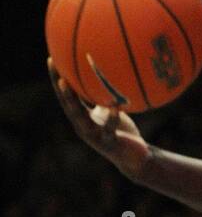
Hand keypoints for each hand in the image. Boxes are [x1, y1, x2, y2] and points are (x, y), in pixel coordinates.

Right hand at [48, 58, 151, 179]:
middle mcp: (84, 127)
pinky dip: (112, 118)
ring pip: (80, 119)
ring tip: (66, 84)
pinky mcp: (109, 144)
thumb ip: (104, 96)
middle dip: (61, 90)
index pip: (67, 97)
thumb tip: (104, 71)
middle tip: (56, 71)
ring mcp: (95, 137)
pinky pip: (109, 129)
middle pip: (68, 107)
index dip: (58, 80)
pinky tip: (115, 107)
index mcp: (82, 118)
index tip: (52, 59)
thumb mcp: (110, 110)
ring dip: (71, 101)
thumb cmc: (121, 131)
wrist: (134, 157)